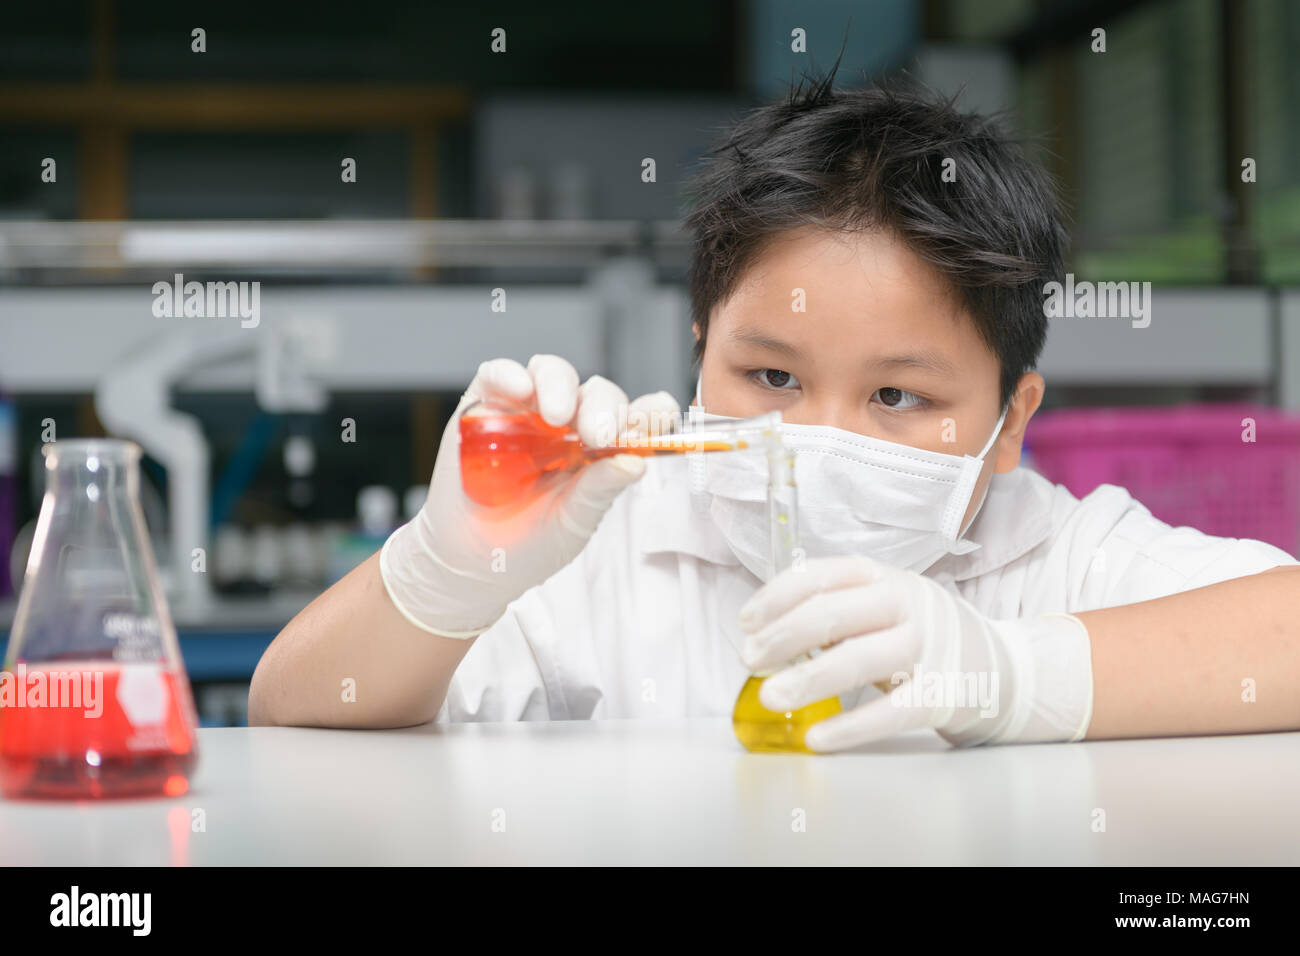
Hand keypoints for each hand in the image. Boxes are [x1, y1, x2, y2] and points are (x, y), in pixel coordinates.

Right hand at [381, 354, 679, 635]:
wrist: (471, 562)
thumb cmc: (528, 544)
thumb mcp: (573, 522)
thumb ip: (600, 489)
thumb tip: (636, 461)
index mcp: (601, 451)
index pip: (635, 418)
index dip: (650, 411)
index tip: (657, 418)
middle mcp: (569, 425)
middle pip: (597, 393)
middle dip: (604, 408)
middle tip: (598, 435)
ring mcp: (527, 411)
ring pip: (553, 373)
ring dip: (561, 387)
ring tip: (556, 416)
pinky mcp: (485, 406)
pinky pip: (498, 375)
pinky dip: (510, 374)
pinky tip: (520, 390)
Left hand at [737, 556, 1093, 750]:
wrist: (1001, 668)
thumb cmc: (920, 634)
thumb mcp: (884, 603)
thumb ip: (836, 609)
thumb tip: (768, 630)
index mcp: (886, 576)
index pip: (821, 575)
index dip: (775, 597)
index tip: (745, 622)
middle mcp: (908, 604)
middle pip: (833, 614)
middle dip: (781, 637)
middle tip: (749, 660)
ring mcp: (929, 648)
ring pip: (859, 660)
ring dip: (806, 679)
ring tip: (771, 697)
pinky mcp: (942, 695)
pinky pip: (889, 712)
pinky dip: (849, 727)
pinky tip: (816, 738)